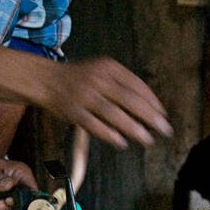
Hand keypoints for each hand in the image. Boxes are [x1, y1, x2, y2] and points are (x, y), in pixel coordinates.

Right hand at [41, 57, 171, 149]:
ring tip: (147, 139)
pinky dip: (109, 135)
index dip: (152, 101)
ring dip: (134, 129)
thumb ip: (121, 84)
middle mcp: (97, 79)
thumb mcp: (101, 71)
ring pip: (114, 114)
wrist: (45, 79)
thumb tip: (149, 105)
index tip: (163, 114)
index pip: (137, 84)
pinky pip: (95, 125)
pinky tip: (121, 142)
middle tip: (164, 129)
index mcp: (108, 67)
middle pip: (130, 100)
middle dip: (150, 117)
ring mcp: (84, 96)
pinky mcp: (73, 112)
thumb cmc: (78, 78)